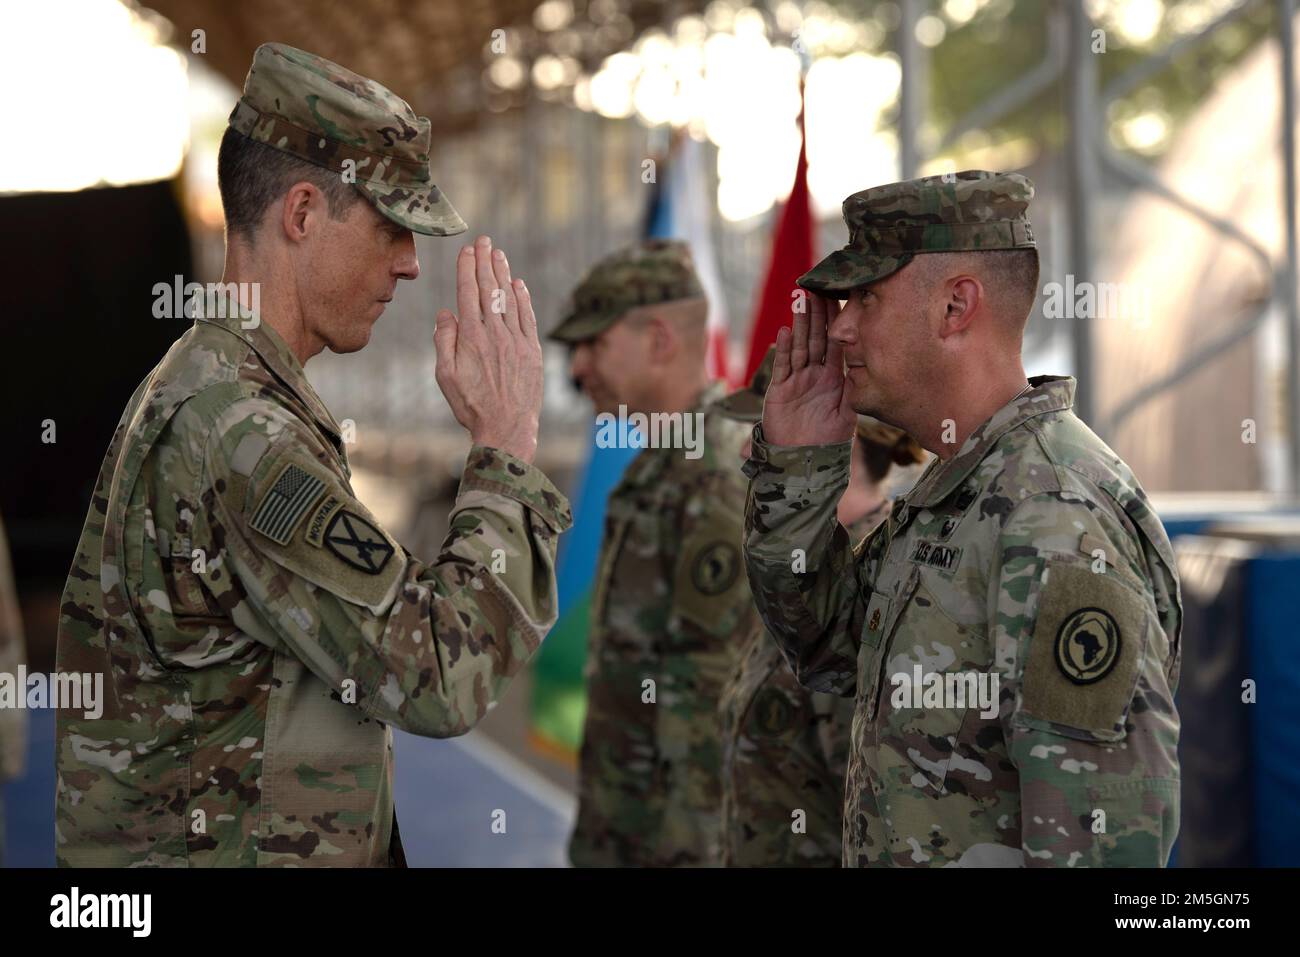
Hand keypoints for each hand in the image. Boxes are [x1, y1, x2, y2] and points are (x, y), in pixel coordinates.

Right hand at [433, 235, 542, 462]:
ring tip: (499, 254)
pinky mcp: (532, 351)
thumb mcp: (445, 376)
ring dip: (504, 273)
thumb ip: (444, 341)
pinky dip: (523, 298)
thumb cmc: (471, 406)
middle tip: (485, 240)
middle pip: (489, 289)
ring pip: (509, 299)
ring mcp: (517, 341)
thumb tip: (446, 312)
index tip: (467, 250)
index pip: (467, 293)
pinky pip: (527, 317)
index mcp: (471, 338)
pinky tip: (518, 284)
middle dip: (485, 262)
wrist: (507, 429)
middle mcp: (495, 334)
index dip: (467, 268)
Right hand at [762, 293, 855, 446]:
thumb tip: (863, 364)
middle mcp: (814, 375)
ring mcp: (796, 381)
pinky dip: (784, 349)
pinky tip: (785, 331)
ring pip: (799, 346)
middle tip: (816, 289)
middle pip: (815, 339)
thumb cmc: (829, 440)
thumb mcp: (849, 412)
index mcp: (833, 378)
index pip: (834, 343)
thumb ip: (853, 388)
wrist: (806, 461)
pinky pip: (783, 366)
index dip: (835, 322)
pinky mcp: (780, 390)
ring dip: (799, 324)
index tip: (837, 298)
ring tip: (800, 301)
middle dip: (815, 315)